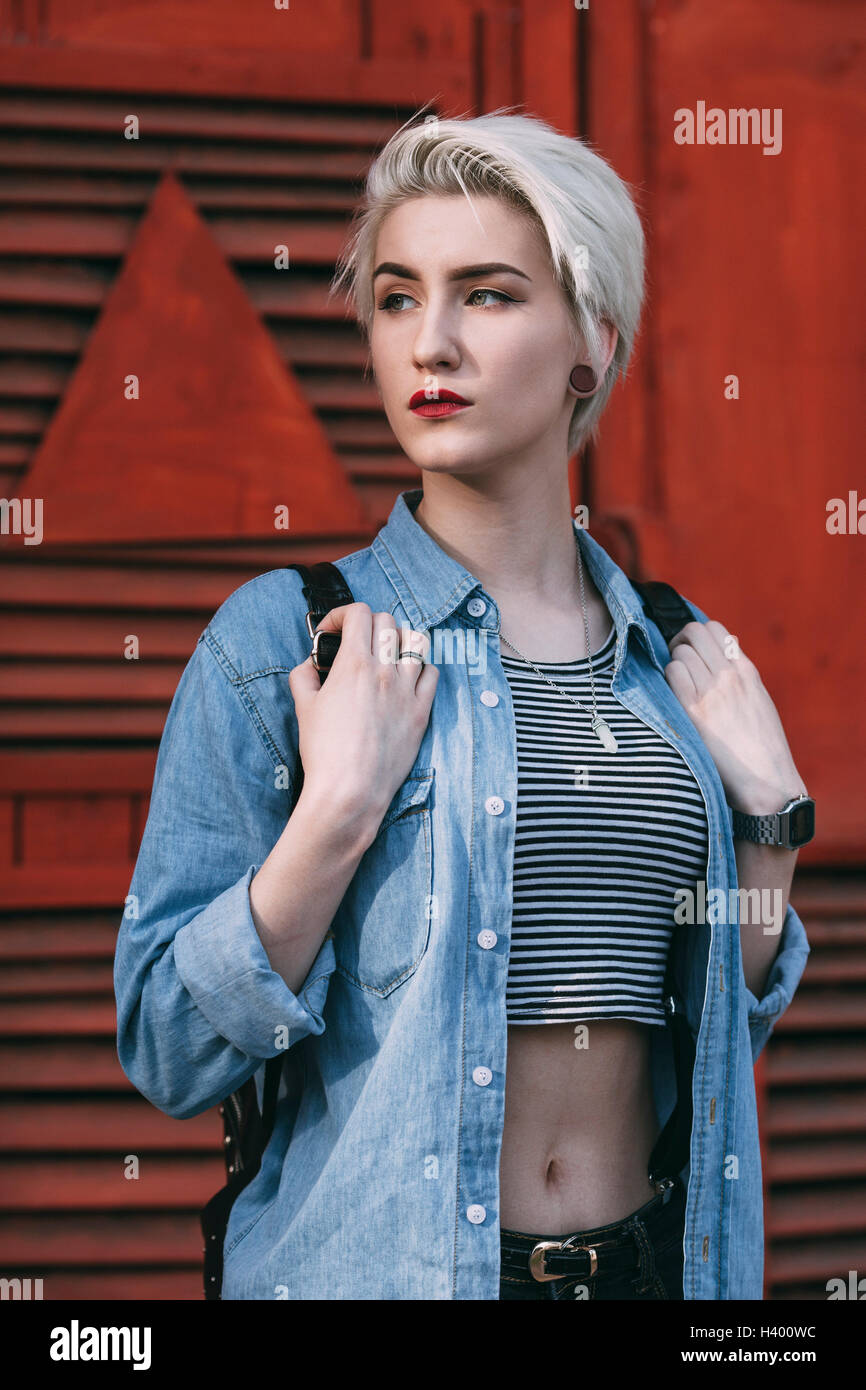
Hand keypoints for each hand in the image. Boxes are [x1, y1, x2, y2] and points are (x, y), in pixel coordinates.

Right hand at [288, 603, 438, 837]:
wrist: (350, 790)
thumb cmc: (323, 751)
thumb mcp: (303, 707)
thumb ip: (303, 676)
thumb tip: (310, 665)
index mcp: (354, 664)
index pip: (358, 613)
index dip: (341, 615)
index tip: (331, 632)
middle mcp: (384, 671)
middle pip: (387, 621)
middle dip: (368, 625)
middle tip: (356, 643)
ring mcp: (407, 690)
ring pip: (416, 641)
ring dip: (398, 641)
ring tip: (386, 655)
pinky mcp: (421, 712)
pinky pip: (432, 674)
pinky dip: (420, 668)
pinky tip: (406, 678)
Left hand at [664, 620, 806, 813]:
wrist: (767, 781)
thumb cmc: (762, 747)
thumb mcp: (759, 701)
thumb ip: (741, 676)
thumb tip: (726, 650)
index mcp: (747, 672)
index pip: (716, 629)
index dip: (698, 635)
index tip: (692, 651)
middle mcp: (730, 676)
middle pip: (694, 632)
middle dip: (680, 641)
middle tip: (675, 661)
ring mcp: (712, 692)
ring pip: (681, 652)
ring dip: (673, 662)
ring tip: (675, 683)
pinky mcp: (695, 711)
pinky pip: (673, 673)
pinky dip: (668, 677)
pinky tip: (672, 695)